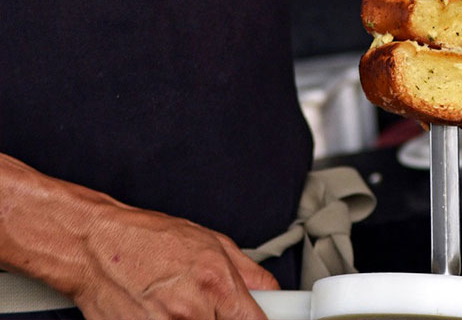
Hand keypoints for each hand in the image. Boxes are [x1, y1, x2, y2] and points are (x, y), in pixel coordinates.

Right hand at [70, 201, 277, 319]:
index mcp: (216, 283)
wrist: (97, 247)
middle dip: (221, 319)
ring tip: (177, 305)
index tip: (263, 319)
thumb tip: (273, 293)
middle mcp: (192, 312)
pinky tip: (160, 313)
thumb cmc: (150, 239)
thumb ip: (248, 273)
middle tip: (210, 308)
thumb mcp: (212, 242)